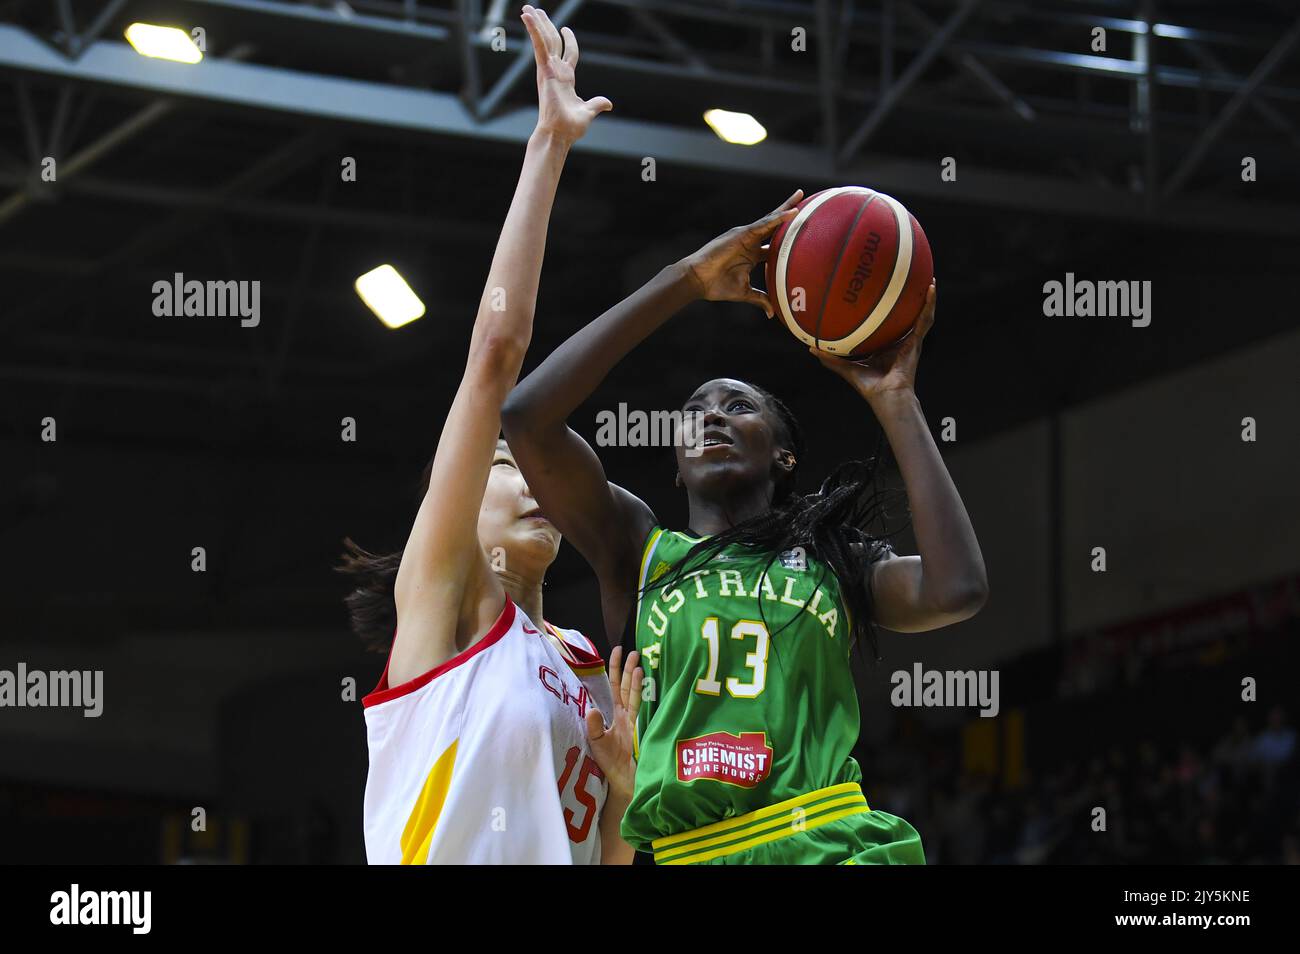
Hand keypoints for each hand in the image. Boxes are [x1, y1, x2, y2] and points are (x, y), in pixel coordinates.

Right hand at [522, 5, 611, 142]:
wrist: (559, 134)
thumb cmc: (570, 127)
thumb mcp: (587, 112)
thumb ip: (596, 104)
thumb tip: (608, 104)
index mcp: (566, 78)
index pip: (568, 53)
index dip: (569, 40)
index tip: (566, 29)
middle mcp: (555, 71)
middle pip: (552, 41)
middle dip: (546, 25)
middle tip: (537, 10)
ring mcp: (548, 69)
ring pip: (544, 40)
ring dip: (537, 23)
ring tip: (528, 7)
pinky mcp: (544, 70)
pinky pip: (539, 45)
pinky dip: (533, 30)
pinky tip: (527, 16)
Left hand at [585, 647, 643, 799]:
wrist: (624, 781)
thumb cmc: (609, 764)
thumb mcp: (597, 744)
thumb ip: (594, 727)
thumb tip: (592, 709)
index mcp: (612, 714)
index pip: (613, 687)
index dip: (614, 669)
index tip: (617, 651)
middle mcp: (622, 714)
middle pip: (625, 686)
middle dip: (627, 669)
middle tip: (632, 651)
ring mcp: (632, 721)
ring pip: (634, 693)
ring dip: (635, 678)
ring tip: (638, 662)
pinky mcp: (639, 728)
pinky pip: (641, 706)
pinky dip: (642, 694)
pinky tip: (645, 682)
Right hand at [681, 189, 803, 316]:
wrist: (698, 280)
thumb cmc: (717, 285)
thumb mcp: (745, 292)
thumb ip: (760, 299)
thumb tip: (773, 313)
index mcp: (753, 255)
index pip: (775, 243)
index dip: (789, 238)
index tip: (805, 234)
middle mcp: (751, 242)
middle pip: (774, 225)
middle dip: (788, 212)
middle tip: (803, 198)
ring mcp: (746, 236)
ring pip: (770, 219)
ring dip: (785, 208)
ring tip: (800, 196)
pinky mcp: (741, 234)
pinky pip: (763, 224)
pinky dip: (777, 219)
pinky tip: (791, 213)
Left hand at [811, 281, 936, 401]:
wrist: (886, 396)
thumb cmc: (869, 386)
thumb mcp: (847, 368)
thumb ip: (831, 359)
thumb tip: (811, 349)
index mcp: (886, 346)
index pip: (888, 325)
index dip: (888, 312)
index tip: (883, 294)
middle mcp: (900, 341)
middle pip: (907, 316)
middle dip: (910, 300)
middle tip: (910, 280)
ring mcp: (911, 341)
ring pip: (921, 315)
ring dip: (926, 297)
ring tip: (929, 278)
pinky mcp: (917, 341)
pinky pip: (925, 320)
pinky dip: (930, 304)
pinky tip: (931, 289)